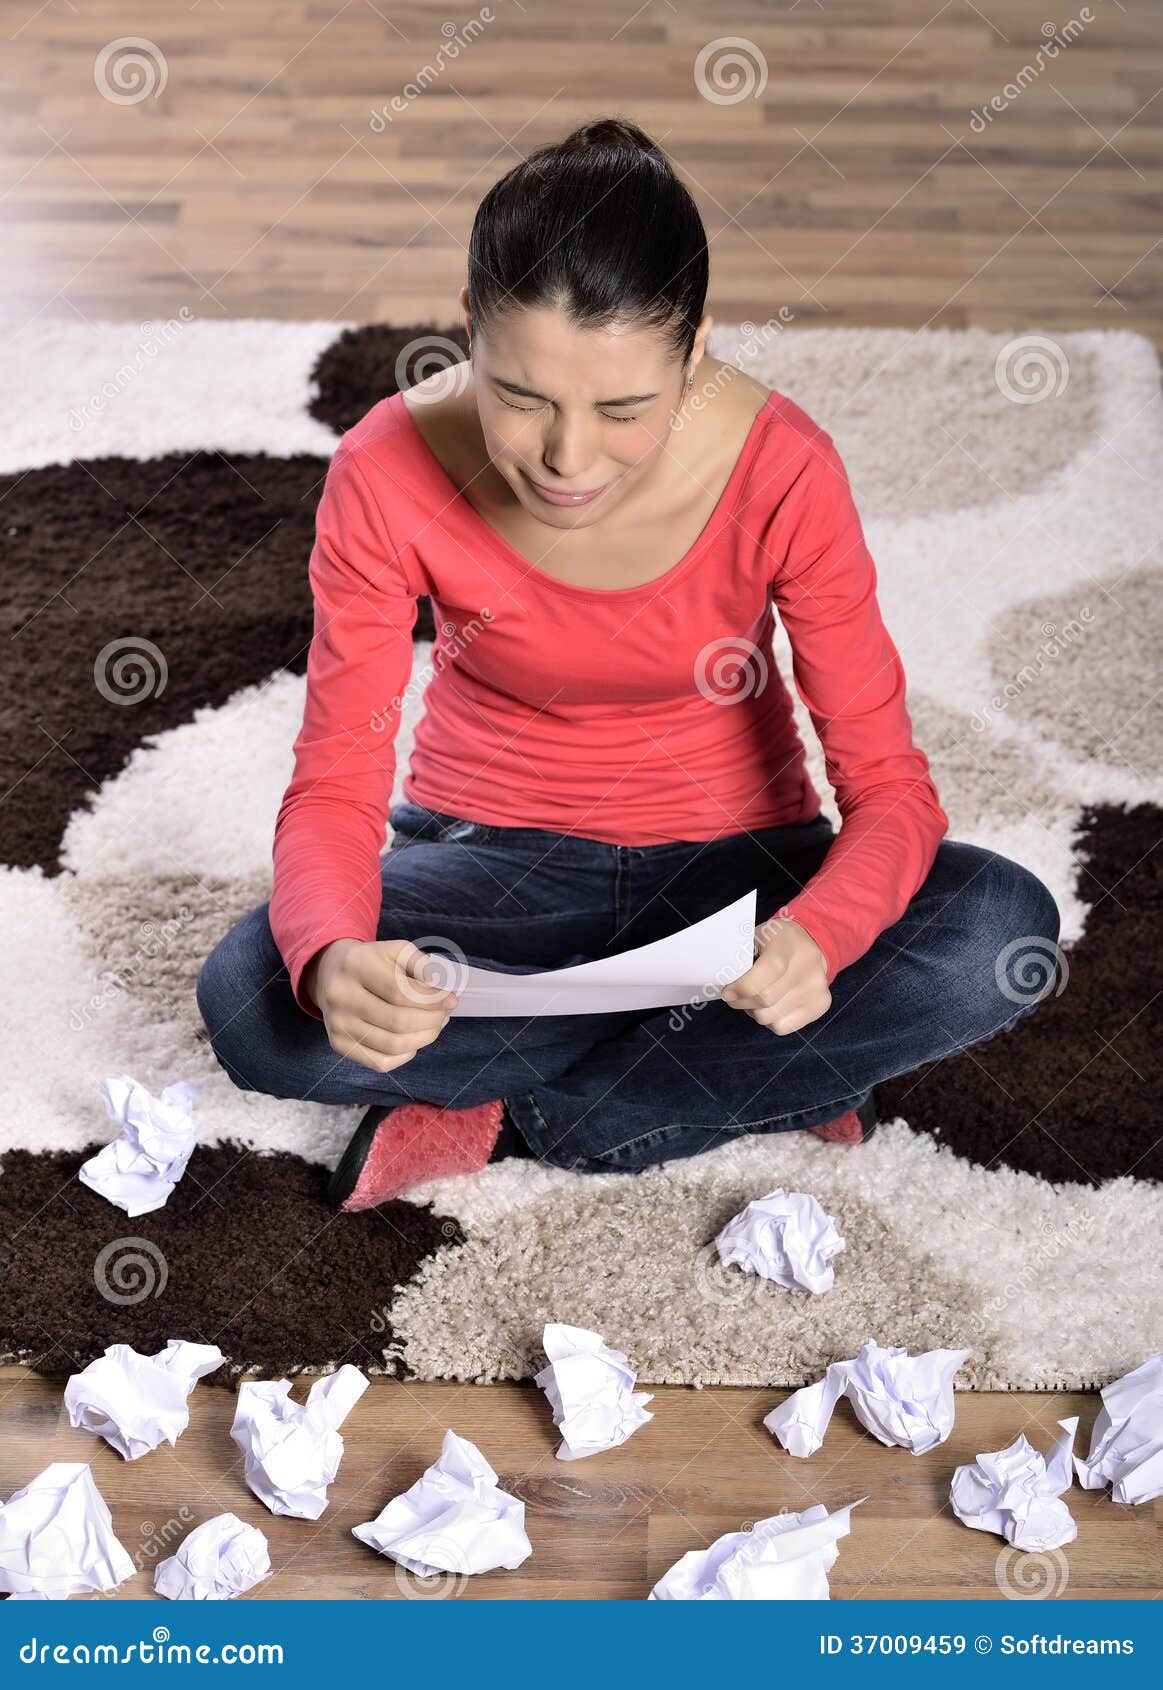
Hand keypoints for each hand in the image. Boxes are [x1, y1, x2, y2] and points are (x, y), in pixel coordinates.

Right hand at [302, 937, 458, 1072]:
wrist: (331, 975)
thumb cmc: (372, 963)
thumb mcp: (395, 950)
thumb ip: (419, 962)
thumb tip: (439, 987)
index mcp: (356, 965)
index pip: (402, 992)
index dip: (432, 1000)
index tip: (451, 999)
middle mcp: (341, 995)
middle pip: (398, 1021)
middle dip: (432, 1020)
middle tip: (444, 1014)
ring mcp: (338, 1024)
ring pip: (393, 1045)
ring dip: (424, 1038)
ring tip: (434, 1026)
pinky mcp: (339, 1045)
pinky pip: (381, 1062)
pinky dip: (406, 1054)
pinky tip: (413, 1039)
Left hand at [721, 917, 829, 1034]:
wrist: (810, 942)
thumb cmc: (774, 942)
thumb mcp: (756, 938)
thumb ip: (741, 959)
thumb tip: (726, 986)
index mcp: (787, 942)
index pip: (766, 972)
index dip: (742, 987)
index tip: (728, 991)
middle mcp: (808, 965)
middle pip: (765, 1000)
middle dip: (741, 1001)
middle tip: (735, 996)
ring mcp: (817, 987)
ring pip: (770, 1018)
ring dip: (754, 1012)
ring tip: (754, 998)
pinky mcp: (821, 1004)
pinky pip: (782, 1027)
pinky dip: (770, 1020)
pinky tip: (771, 1005)